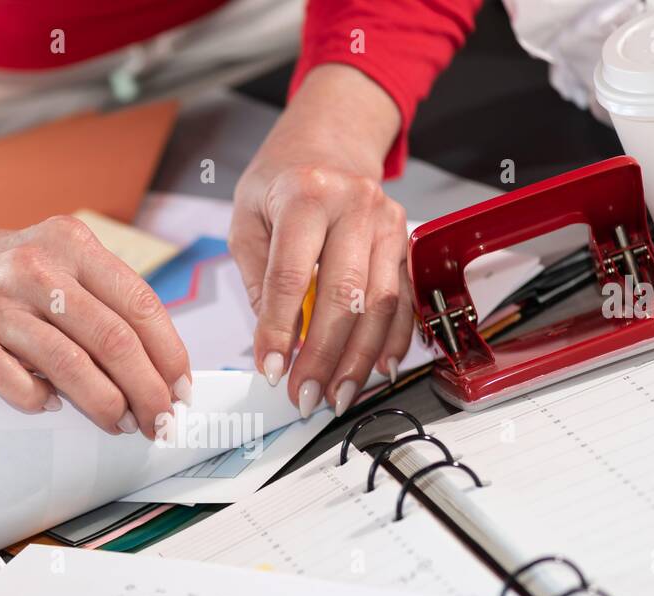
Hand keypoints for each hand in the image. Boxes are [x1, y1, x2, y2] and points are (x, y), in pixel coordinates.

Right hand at [0, 179, 190, 437]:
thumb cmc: (8, 279)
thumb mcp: (61, 264)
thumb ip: (106, 303)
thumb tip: (161, 371)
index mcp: (72, 244)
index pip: (139, 303)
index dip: (168, 354)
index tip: (182, 390)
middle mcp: (35, 267)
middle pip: (111, 339)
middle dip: (146, 389)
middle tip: (159, 421)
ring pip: (67, 363)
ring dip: (103, 404)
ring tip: (120, 425)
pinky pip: (8, 379)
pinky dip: (37, 400)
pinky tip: (52, 409)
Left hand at [230, 65, 413, 417]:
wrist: (330, 141)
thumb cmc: (283, 180)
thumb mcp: (247, 218)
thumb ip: (258, 280)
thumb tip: (274, 342)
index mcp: (307, 193)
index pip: (291, 275)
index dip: (279, 329)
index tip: (270, 369)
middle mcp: (356, 205)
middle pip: (344, 296)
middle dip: (323, 355)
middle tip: (305, 395)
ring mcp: (389, 223)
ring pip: (380, 304)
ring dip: (359, 358)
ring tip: (337, 394)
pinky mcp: (406, 242)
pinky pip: (405, 300)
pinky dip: (393, 340)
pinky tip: (378, 369)